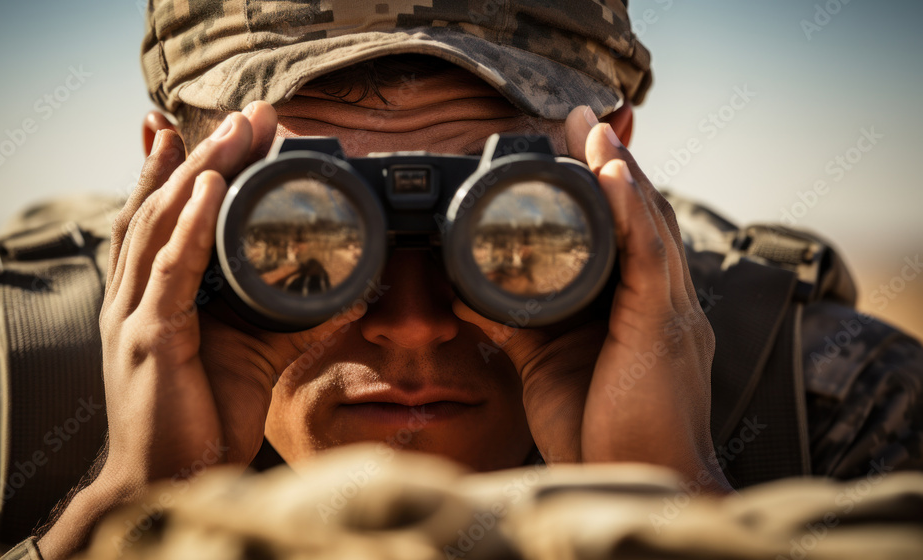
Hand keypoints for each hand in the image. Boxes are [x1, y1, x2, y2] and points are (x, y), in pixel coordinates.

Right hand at [38, 102, 361, 556]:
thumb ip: (290, 317)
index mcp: (149, 298)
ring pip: (160, 225)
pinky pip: (170, 271)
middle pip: (159, 206)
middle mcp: (131, 298)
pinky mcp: (150, 341)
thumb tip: (350, 291)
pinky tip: (209, 188)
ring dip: (200, 171)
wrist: (165, 483)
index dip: (171, 169)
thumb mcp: (250, 355)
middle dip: (199, 154)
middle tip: (243, 114)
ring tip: (236, 130)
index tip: (191, 125)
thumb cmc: (198, 419)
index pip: (155, 218)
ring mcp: (134, 317)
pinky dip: (189, 225)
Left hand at [454, 106, 729, 491]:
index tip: (574, 148)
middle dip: (612, 163)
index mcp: (639, 309)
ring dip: (621, 170)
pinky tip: (613, 177)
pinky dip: (631, 213)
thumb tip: (472, 292)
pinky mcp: (662, 329)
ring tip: (592, 128)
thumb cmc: (601, 430)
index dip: (606, 188)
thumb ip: (519, 323)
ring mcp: (669, 313)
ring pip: (649, 225)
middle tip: (581, 118)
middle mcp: (662, 302)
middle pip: (640, 216)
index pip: (626, 233)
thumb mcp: (547, 364)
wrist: (634, 483)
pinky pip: (650, 259)